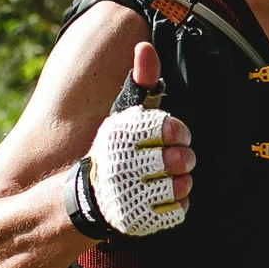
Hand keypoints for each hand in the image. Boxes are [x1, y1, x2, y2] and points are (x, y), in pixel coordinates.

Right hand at [82, 42, 195, 234]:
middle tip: (177, 159)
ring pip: (181, 186)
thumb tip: (145, 46)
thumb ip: (140, 81)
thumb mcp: (123, 113)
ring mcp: (129, 196)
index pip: (170, 129)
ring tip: (171, 178)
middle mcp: (122, 166)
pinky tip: (166, 197)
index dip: (179, 133)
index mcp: (123, 137)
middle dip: (183, 158)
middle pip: (179, 159)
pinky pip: (177, 211)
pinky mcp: (136, 221)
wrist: (85, 196)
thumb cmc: (115, 148)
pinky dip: (178, 204)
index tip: (175, 136)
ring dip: (182, 182)